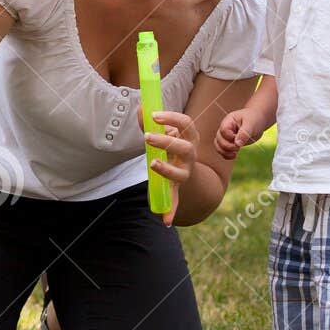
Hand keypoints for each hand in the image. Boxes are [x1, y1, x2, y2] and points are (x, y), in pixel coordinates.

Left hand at [146, 110, 198, 226]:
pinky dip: (170, 211)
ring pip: (179, 173)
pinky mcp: (176, 189)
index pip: (186, 124)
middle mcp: (190, 155)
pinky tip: (166, 221)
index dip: (172, 118)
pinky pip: (175, 201)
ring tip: (152, 164)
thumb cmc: (171, 146)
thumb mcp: (162, 133)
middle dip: (166, 142)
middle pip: (184, 148)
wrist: (185, 168)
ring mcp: (184, 173)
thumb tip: (139, 109)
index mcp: (188, 138)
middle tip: (146, 137)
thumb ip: (149, 123)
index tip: (154, 116)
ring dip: (166, 169)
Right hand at [214, 108, 265, 158]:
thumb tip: (237, 144)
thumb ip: (244, 134)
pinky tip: (234, 156)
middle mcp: (225, 128)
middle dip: (228, 146)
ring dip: (225, 152)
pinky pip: (223, 150)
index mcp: (229, 121)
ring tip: (235, 154)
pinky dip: (226, 155)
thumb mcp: (251, 124)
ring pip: (218, 146)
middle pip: (219, 139)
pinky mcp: (230, 142)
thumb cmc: (255, 119)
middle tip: (239, 147)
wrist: (260, 120)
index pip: (223, 131)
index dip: (230, 137)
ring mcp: (227, 136)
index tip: (240, 139)